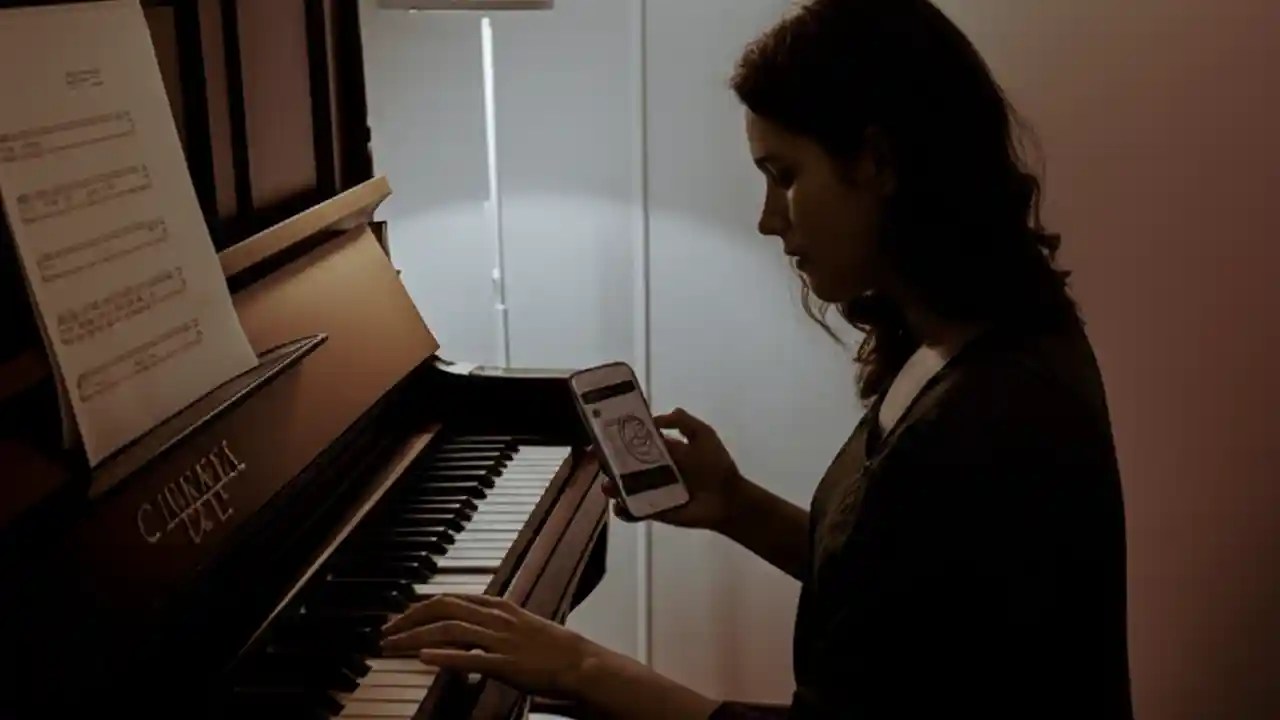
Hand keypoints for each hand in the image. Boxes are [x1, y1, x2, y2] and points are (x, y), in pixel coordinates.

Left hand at [380, 594, 598, 698]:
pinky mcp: (506, 663)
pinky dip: (444, 656)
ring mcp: (500, 640)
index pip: (449, 598)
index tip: (399, 619)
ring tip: (392, 646)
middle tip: (386, 632)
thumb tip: (465, 630)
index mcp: (497, 606)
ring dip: (415, 637)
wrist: (578, 661)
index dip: (419, 608)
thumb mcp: (517, 625)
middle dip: (409, 618)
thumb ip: (491, 623)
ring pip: (449, 630)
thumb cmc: (550, 646)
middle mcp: (495, 617)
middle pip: (442, 608)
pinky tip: (424, 659)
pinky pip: (471, 657)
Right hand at [599, 407, 743, 531]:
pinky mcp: (654, 511)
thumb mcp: (703, 435)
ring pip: (623, 489)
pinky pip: (633, 511)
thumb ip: (683, 422)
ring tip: (609, 486)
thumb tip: (654, 418)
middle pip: (623, 466)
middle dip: (609, 463)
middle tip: (601, 462)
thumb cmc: (716, 466)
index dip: (618, 439)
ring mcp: (651, 492)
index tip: (603, 436)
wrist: (728, 499)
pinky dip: (623, 511)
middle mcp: (652, 470)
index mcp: (662, 451)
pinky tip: (620, 506)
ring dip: (612, 487)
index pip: (635, 442)